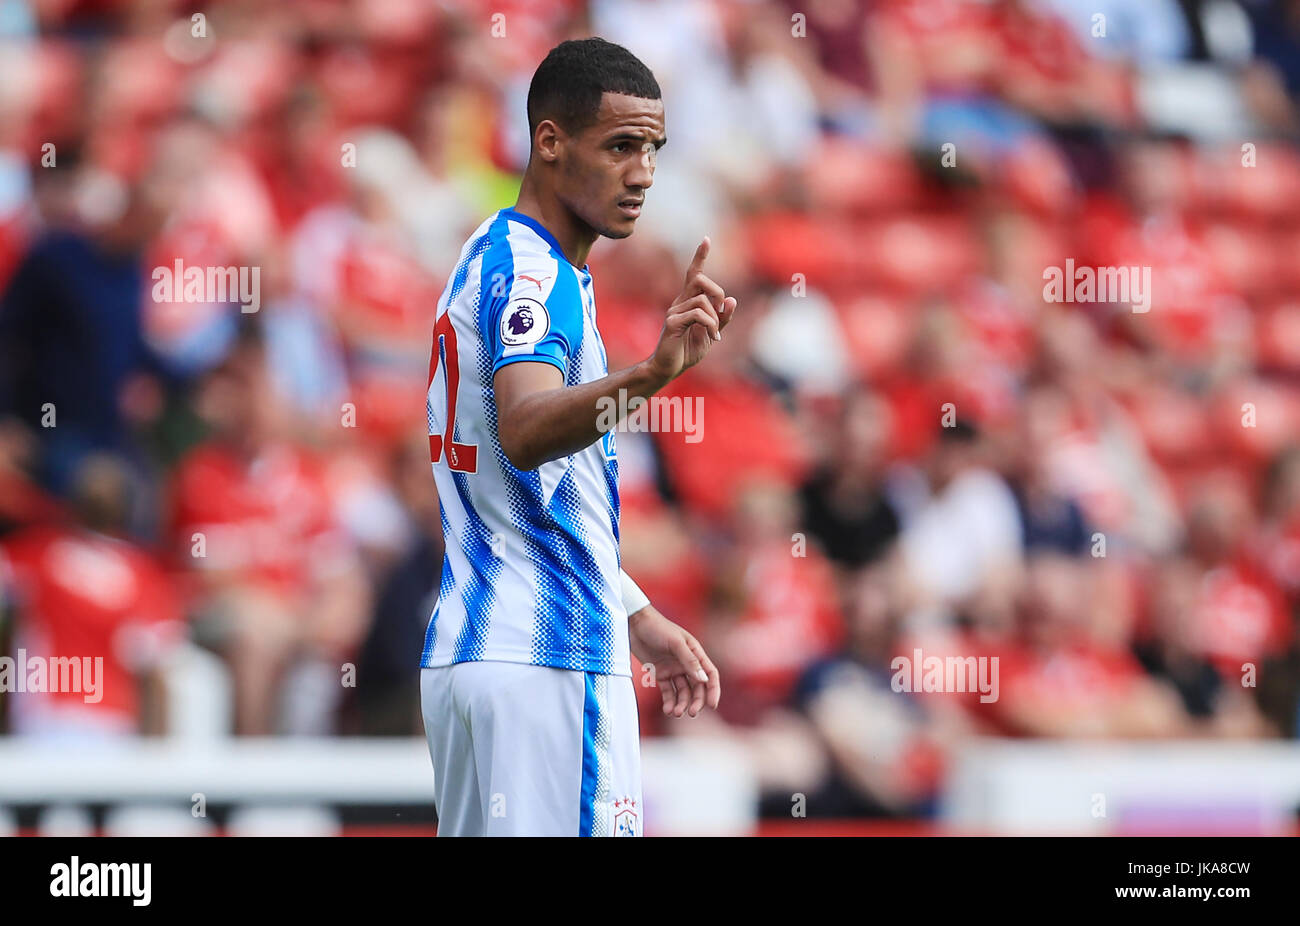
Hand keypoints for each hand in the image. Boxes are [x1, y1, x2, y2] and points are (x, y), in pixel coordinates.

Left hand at [628, 604, 720, 717]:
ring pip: (682, 692)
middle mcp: (686, 663)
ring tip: (675, 712)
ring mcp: (673, 669)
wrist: (633, 623)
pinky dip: (669, 702)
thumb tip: (704, 679)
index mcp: (695, 653)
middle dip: (696, 701)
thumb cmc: (657, 627)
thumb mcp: (675, 642)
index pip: (710, 674)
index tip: (712, 705)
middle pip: (697, 687)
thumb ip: (689, 661)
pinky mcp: (659, 674)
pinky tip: (668, 709)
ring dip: (681, 704)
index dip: (713, 690)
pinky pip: (667, 691)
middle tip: (692, 713)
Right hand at [646, 237, 737, 381]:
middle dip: (717, 293)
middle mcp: (679, 302)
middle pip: (700, 280)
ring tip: (715, 334)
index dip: (700, 256)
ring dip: (715, 318)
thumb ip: (722, 318)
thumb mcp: (712, 333)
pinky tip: (712, 338)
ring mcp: (673, 311)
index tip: (706, 240)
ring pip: (703, 300)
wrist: (668, 368)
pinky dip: (711, 325)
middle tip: (721, 313)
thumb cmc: (688, 350)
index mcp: (688, 302)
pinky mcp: (671, 322)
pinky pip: (698, 314)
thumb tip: (731, 299)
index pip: (693, 274)